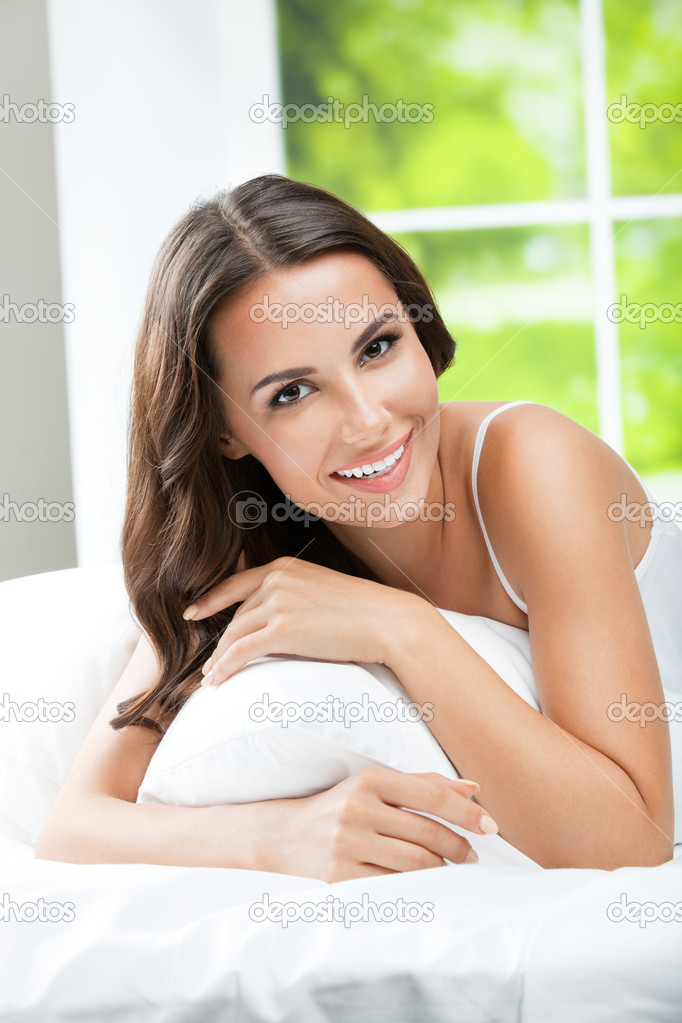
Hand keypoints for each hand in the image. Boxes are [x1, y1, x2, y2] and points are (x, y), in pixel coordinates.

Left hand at [182, 557, 422, 684]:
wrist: (387, 621)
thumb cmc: (363, 612)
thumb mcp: (321, 591)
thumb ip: (295, 596)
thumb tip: (276, 619)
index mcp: (286, 567)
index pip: (237, 583)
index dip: (211, 600)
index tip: (194, 612)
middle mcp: (277, 580)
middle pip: (236, 615)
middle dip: (221, 641)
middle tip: (209, 662)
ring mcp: (278, 603)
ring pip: (235, 634)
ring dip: (219, 658)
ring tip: (212, 677)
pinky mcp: (282, 630)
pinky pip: (241, 651)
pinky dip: (224, 667)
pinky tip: (217, 681)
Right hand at [271, 768, 496, 882]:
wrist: (283, 837)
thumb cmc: (341, 808)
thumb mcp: (376, 787)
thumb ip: (424, 785)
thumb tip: (473, 789)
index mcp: (370, 780)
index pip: (432, 796)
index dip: (467, 813)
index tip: (491, 826)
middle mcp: (357, 808)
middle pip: (427, 833)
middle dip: (458, 847)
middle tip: (472, 855)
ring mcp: (347, 844)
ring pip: (415, 863)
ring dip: (441, 869)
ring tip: (449, 869)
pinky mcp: (339, 877)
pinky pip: (392, 886)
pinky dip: (415, 887)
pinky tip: (422, 885)